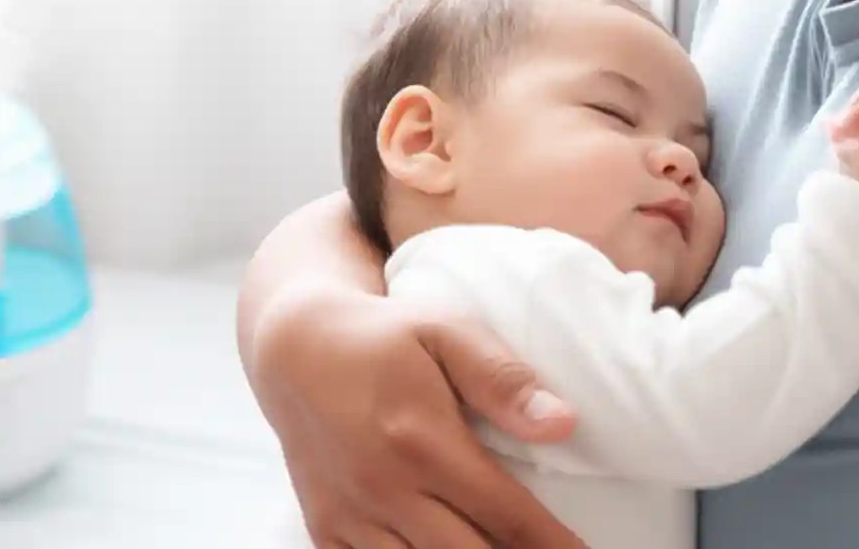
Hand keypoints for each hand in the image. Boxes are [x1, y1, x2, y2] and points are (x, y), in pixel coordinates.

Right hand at [250, 291, 581, 547]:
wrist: (295, 347)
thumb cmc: (383, 336)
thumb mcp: (444, 332)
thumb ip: (502, 379)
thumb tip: (564, 424)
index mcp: (422, 441)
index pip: (508, 517)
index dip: (554, 546)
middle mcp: (384, 487)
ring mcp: (350, 513)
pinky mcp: (324, 527)